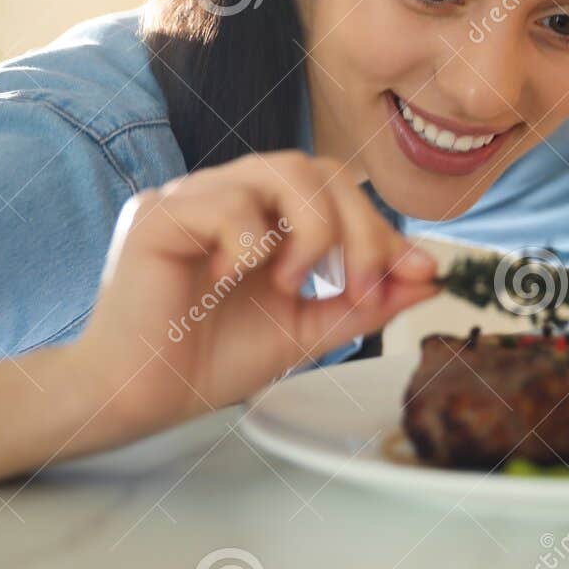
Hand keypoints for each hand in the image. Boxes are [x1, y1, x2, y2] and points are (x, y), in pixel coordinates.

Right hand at [77, 152, 438, 431]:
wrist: (140, 398)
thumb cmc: (210, 360)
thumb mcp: (308, 330)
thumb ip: (364, 302)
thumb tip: (428, 278)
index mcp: (265, 214)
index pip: (338, 189)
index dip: (383, 225)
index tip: (421, 271)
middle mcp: (230, 194)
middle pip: (318, 170)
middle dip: (360, 227)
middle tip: (362, 285)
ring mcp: (193, 198)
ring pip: (279, 169)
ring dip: (311, 229)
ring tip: (290, 284)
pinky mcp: (158, 217)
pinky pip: (225, 201)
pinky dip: (249, 242)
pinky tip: (232, 279)